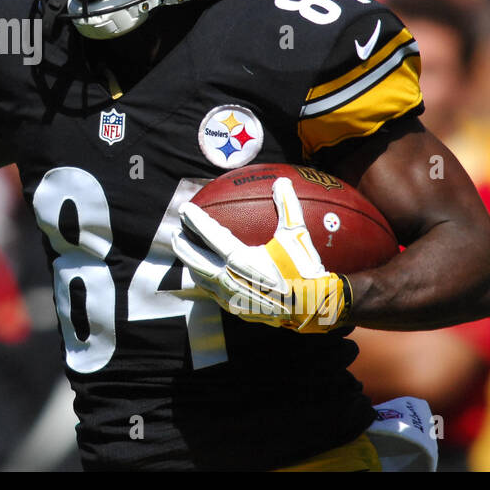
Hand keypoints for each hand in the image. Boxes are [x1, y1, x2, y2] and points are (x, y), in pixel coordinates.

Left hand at [171, 177, 349, 332]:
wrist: (313, 308)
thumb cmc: (304, 270)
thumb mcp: (297, 236)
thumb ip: (287, 206)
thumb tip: (282, 180)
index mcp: (242, 260)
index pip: (211, 236)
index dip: (196, 221)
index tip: (184, 209)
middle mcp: (230, 279)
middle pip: (197, 260)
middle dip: (183, 245)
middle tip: (175, 232)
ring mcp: (231, 297)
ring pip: (202, 278)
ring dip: (190, 263)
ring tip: (184, 251)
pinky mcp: (236, 309)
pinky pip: (212, 293)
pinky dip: (204, 280)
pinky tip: (204, 274)